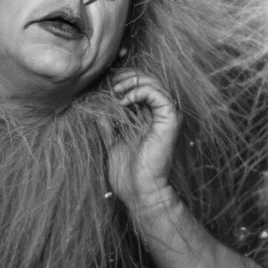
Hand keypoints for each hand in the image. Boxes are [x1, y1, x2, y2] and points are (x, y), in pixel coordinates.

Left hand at [106, 69, 180, 210]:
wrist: (138, 190)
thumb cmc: (127, 172)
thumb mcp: (112, 143)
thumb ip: (108, 126)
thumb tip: (97, 110)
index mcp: (148, 118)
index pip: (141, 86)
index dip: (125, 79)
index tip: (106, 84)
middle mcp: (160, 114)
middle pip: (148, 80)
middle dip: (128, 77)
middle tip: (110, 84)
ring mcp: (167, 116)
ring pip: (154, 83)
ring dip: (132, 82)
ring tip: (116, 92)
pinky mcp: (170, 120)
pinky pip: (159, 95)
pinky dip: (140, 91)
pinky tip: (124, 101)